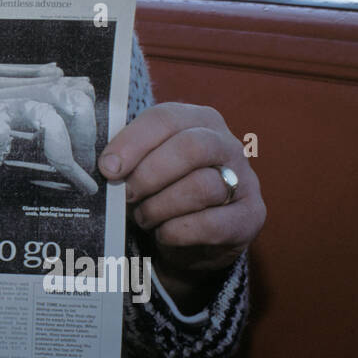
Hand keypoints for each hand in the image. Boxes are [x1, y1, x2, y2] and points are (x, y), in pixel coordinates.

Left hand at [98, 102, 264, 311]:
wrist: (192, 239)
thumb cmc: (161, 190)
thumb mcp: (145, 166)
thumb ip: (129, 158)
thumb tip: (106, 166)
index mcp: (197, 120)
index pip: (165, 118)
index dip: (133, 143)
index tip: (107, 168)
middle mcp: (226, 144)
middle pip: (191, 147)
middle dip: (150, 174)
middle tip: (127, 195)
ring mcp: (245, 179)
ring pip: (202, 186)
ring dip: (161, 207)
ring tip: (144, 217)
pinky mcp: (251, 216)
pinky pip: (212, 224)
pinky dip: (178, 232)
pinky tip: (164, 233)